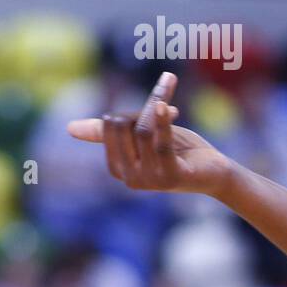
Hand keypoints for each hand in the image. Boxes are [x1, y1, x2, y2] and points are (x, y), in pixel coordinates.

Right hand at [67, 71, 232, 195]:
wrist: (217, 172)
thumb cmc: (180, 152)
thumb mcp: (144, 138)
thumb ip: (114, 131)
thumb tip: (69, 128)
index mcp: (117, 168)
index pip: (111, 127)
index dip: (130, 114)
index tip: (154, 109)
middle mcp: (129, 178)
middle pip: (124, 127)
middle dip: (144, 111)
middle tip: (165, 108)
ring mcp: (149, 180)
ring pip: (143, 131)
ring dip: (158, 111)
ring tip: (172, 108)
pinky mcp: (171, 177)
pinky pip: (160, 143)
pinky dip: (162, 121)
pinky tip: (165, 106)